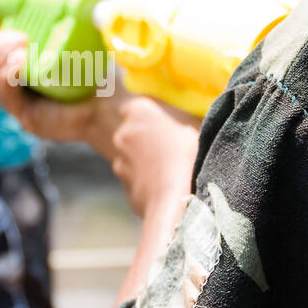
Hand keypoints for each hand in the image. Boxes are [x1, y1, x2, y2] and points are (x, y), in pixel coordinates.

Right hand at [0, 28, 126, 151]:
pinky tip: (18, 64)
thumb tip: (88, 0)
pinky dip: (7, 77)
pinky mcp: (30, 119)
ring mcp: (27, 108)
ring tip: (19, 44)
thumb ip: (85, 21)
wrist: (120, 107)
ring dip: (0, 60)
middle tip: (16, 36)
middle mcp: (27, 93)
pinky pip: (7, 96)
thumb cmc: (111, 77)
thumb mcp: (91, 43)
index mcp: (34, 73)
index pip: (0, 57)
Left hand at [109, 94, 200, 216]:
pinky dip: (141, 178)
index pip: (134, 108)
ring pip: (130, 156)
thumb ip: (172, 129)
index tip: (158, 126)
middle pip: (131, 132)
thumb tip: (171, 135)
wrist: (170, 198)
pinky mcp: (120, 182)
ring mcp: (118, 159)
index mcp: (139, 113)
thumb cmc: (184, 159)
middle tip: (167, 150)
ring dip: (142, 160)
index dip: (146, 117)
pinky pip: (132, 176)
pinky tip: (160, 185)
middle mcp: (122, 134)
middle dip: (144, 139)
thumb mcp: (189, 134)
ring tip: (166, 171)